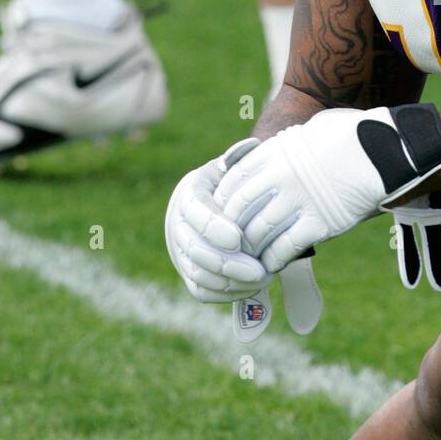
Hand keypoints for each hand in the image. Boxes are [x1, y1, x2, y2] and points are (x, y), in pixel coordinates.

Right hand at [165, 138, 322, 340]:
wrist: (223, 202)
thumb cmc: (237, 181)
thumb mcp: (237, 166)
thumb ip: (242, 158)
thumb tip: (252, 146)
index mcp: (191, 192)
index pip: (195, 211)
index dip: (213, 226)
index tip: (237, 239)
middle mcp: (179, 222)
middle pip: (195, 248)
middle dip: (228, 262)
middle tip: (260, 270)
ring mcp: (181, 249)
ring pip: (197, 272)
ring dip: (230, 281)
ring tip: (261, 279)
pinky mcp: (188, 271)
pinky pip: (200, 289)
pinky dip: (224, 293)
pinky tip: (250, 288)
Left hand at [213, 104, 440, 274]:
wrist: (387, 148)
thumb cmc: (351, 135)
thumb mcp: (309, 132)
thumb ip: (286, 150)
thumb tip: (272, 159)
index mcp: (274, 152)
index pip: (233, 181)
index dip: (223, 202)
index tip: (223, 215)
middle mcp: (281, 177)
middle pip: (240, 211)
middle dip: (232, 231)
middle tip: (231, 245)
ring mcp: (300, 201)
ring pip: (259, 233)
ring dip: (250, 250)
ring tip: (247, 260)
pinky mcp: (321, 223)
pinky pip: (286, 247)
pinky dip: (274, 260)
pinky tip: (271, 266)